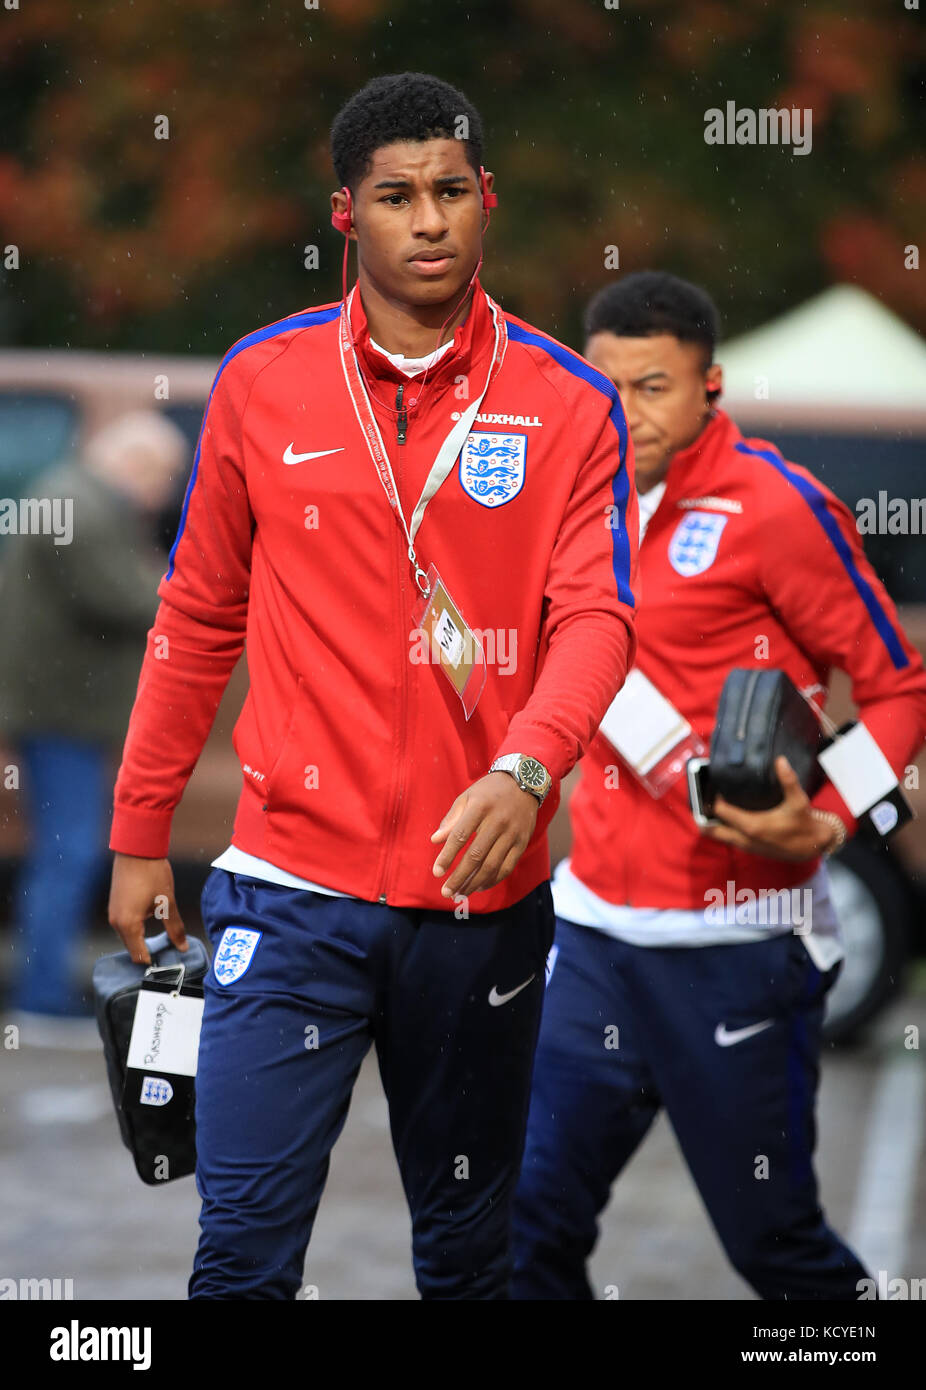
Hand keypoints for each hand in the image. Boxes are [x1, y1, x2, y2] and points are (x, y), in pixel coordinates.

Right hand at [108, 853, 187, 964]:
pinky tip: (152, 921)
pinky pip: (125, 925)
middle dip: (148, 952)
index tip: (167, 966)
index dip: (152, 962)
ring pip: (129, 936)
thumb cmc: (152, 874)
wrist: (137, 848)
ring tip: (162, 940)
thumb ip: (175, 927)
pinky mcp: (115, 904)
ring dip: (142, 939)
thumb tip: (183, 947)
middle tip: (168, 954)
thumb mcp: (168, 902)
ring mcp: (113, 913)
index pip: (139, 955)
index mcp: (128, 925)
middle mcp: (116, 922)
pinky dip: (137, 929)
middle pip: (133, 947)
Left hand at [430, 772, 539, 899]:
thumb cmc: (490, 791)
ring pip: (492, 865)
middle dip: (459, 877)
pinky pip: (507, 867)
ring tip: (461, 893)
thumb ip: (452, 819)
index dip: (447, 856)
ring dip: (474, 882)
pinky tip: (480, 886)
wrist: (525, 781)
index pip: (460, 836)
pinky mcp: (522, 842)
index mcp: (480, 807)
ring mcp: (512, 833)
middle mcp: (498, 821)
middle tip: (446, 892)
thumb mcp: (467, 797)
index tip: (436, 872)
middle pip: (476, 856)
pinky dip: (493, 880)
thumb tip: (435, 840)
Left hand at [703, 756, 835, 862]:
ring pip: (718, 836)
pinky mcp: (749, 849)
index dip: (712, 799)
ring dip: (711, 822)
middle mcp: (744, 839)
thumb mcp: (798, 800)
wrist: (814, 845)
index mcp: (752, 826)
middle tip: (700, 798)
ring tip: (708, 804)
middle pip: (710, 829)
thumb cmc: (804, 823)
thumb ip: (788, 780)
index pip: (721, 812)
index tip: (711, 785)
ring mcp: (745, 846)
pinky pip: (727, 838)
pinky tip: (725, 815)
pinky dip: (721, 828)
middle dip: (702, 815)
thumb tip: (780, 760)